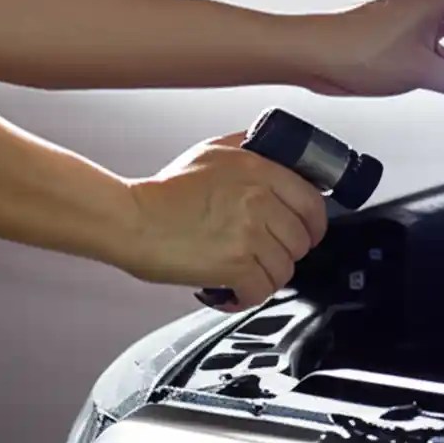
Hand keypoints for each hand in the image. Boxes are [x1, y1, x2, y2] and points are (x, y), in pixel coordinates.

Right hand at [120, 133, 327, 311]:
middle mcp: (260, 200)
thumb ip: (248, 147)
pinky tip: (237, 291)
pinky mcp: (234, 264)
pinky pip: (262, 289)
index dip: (314, 224)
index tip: (307, 233)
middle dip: (287, 252)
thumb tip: (273, 146)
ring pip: (285, 268)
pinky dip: (250, 296)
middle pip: (302, 240)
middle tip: (268, 255)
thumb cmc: (164, 190)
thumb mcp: (213, 151)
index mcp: (260, 170)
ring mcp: (249, 233)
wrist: (130, 218)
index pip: (313, 203)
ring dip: (268, 276)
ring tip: (248, 273)